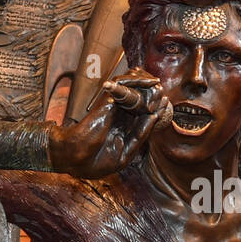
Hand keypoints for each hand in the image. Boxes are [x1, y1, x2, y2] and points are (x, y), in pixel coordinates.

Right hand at [49, 69, 171, 177]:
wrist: (75, 157)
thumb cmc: (95, 160)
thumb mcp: (125, 153)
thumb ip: (140, 135)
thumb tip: (154, 117)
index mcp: (122, 127)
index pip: (141, 114)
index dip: (155, 107)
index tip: (165, 102)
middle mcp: (118, 115)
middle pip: (138, 97)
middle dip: (152, 94)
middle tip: (162, 93)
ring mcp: (112, 106)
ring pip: (131, 86)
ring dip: (146, 84)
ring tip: (157, 86)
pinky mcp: (108, 99)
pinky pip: (123, 84)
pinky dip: (136, 81)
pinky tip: (149, 83)